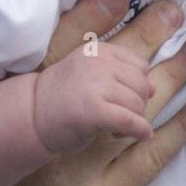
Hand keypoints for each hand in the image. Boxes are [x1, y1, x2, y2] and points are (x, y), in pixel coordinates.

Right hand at [33, 41, 154, 152]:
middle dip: (137, 105)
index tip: (120, 98)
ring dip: (134, 120)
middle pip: (142, 85)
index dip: (137, 85)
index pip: (140, 65)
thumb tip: (154, 87)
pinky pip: (130, 120)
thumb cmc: (63, 98)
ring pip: (138, 104)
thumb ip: (121, 74)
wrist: (30, 116)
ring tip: (114, 127)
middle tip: (118, 117)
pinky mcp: (94, 110)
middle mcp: (99, 63)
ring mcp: (96, 85)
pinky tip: (141, 135)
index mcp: (100, 50)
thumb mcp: (91, 73)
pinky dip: (140, 130)